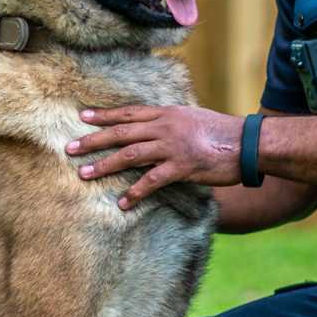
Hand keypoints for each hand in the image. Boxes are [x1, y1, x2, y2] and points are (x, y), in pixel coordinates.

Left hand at [67, 106, 244, 208]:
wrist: (247, 143)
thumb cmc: (222, 133)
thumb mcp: (192, 119)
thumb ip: (170, 123)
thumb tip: (154, 129)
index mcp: (167, 113)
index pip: (129, 113)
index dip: (104, 115)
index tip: (82, 117)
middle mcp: (165, 127)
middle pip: (121, 132)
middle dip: (93, 140)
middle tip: (70, 148)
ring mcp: (172, 146)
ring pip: (130, 154)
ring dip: (104, 165)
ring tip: (84, 174)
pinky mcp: (182, 167)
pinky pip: (152, 181)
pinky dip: (135, 192)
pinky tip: (123, 203)